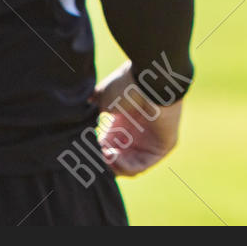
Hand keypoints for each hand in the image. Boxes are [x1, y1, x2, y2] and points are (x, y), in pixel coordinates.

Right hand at [92, 59, 183, 175]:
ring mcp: (151, 141)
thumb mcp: (104, 96)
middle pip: (118, 159)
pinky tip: (113, 156)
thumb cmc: (127, 85)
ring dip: (112, 165)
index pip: (109, 146)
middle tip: (95, 155)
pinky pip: (141, 165)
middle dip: (103, 160)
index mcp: (125, 123)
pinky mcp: (162, 147)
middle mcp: (138, 133)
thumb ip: (95, 107)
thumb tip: (84, 110)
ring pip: (128, 165)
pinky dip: (124, 166)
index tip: (86, 149)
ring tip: (105, 154)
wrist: (149, 79)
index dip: (96, 151)